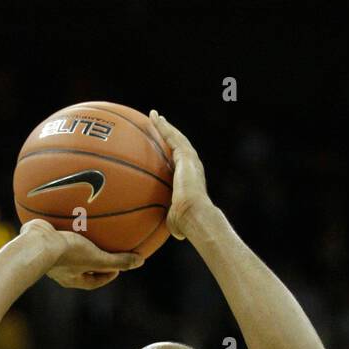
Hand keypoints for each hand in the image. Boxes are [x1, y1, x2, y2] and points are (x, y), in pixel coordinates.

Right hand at [19, 219, 142, 288]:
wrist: (35, 242)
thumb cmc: (65, 254)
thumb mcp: (96, 258)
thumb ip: (118, 261)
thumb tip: (140, 261)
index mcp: (71, 278)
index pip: (93, 282)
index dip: (107, 276)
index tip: (117, 268)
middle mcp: (59, 269)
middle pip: (80, 267)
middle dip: (92, 260)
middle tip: (104, 250)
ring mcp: (48, 254)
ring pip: (67, 249)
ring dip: (78, 241)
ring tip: (87, 229)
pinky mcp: (41, 239)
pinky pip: (56, 231)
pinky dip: (65, 223)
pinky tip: (71, 210)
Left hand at [149, 110, 210, 239]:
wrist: (194, 215)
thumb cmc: (185, 223)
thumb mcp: (173, 220)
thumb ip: (171, 219)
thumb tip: (174, 231)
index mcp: (189, 180)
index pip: (179, 163)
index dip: (171, 154)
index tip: (162, 148)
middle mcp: (192, 167)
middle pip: (179, 146)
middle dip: (168, 134)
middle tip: (159, 124)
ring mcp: (191, 160)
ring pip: (176, 138)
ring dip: (165, 127)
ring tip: (154, 116)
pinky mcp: (187, 156)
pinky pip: (173, 137)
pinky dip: (164, 127)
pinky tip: (155, 119)